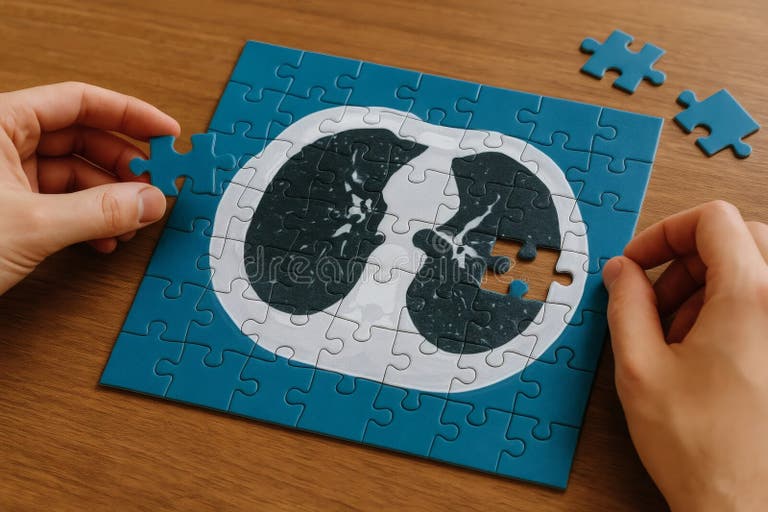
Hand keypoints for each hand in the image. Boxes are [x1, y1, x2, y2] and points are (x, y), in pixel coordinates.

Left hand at [0, 82, 179, 294]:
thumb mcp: (31, 226)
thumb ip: (98, 212)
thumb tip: (149, 201)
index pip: (78, 101)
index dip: (128, 114)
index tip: (166, 132)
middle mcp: (1, 144)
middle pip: (81, 138)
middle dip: (123, 164)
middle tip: (157, 183)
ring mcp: (5, 177)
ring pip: (75, 174)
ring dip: (110, 198)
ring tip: (136, 218)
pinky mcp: (9, 209)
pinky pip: (63, 203)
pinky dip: (89, 219)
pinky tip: (106, 239)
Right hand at [603, 201, 767, 510]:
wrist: (746, 507)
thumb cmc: (702, 450)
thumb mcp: (638, 368)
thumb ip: (625, 304)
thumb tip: (621, 270)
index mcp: (751, 298)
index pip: (712, 221)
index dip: (664, 232)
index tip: (638, 261)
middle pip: (738, 239)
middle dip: (686, 261)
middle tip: (655, 297)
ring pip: (754, 270)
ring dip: (707, 288)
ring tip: (675, 336)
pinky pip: (765, 303)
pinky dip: (730, 310)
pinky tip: (703, 353)